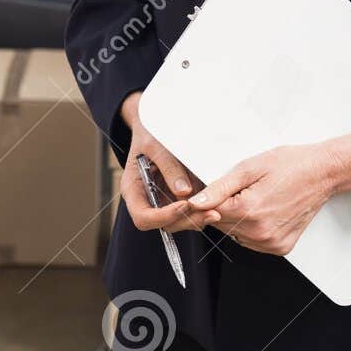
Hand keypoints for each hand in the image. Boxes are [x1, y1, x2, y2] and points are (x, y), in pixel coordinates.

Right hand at [117, 92, 215, 234]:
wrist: (156, 125)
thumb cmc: (150, 132)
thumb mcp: (156, 145)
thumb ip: (169, 168)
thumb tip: (185, 192)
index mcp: (133, 189)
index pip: (143, 217)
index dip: (162, 216)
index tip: (184, 204)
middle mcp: (147, 200)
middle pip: (163, 225)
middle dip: (186, 220)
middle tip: (210, 212)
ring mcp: (162, 201)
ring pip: (179, 222)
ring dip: (197, 219)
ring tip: (216, 211)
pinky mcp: (177, 197)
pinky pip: (189, 212)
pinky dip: (201, 211)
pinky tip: (217, 204)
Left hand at [188, 142, 346, 255]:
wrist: (321, 173)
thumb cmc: (289, 165)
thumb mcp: (249, 168)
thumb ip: (219, 188)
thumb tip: (195, 202)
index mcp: (249, 211)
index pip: (208, 214)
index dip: (202, 202)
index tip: (202, 196)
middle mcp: (260, 232)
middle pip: (220, 225)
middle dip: (219, 209)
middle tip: (234, 191)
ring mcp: (271, 243)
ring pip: (235, 234)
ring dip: (234, 219)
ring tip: (251, 198)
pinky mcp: (280, 247)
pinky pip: (251, 241)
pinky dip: (249, 228)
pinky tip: (260, 211)